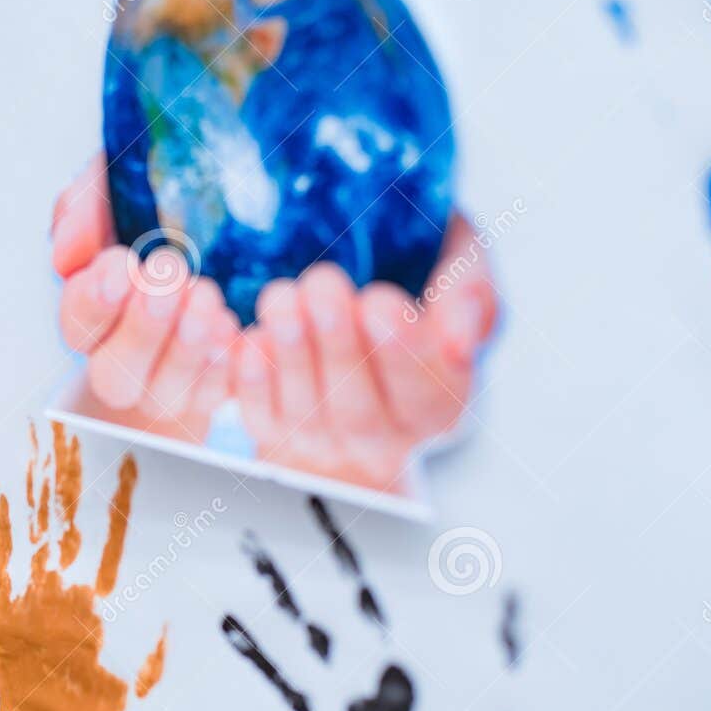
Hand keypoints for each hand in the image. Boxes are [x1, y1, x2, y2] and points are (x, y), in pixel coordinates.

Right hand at [51, 155, 237, 441]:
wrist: (240, 219)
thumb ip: (86, 208)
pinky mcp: (216, 389)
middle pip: (114, 374)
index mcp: (96, 309)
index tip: (121, 266)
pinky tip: (236, 332)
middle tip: (172, 278)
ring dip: (183, 351)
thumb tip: (67, 257)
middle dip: (141, 329)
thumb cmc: (171, 205)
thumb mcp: (122, 186)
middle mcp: (126, 355)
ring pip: (162, 395)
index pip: (78, 322)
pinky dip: (223, 369)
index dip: (93, 302)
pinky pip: (216, 397)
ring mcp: (170, 381)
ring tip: (207, 299)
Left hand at [234, 215, 496, 491]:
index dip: (404, 353)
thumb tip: (459, 341)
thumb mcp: (459, 271)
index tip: (380, 304)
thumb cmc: (413, 283)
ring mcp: (322, 439)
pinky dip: (245, 373)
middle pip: (359, 411)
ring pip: (305, 412)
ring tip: (281, 296)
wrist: (350, 311)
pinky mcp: (272, 430)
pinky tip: (241, 331)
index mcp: (438, 402)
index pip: (425, 393)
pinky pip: (255, 411)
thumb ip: (468, 294)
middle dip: (338, 345)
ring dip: (289, 352)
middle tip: (322, 284)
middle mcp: (381, 434)